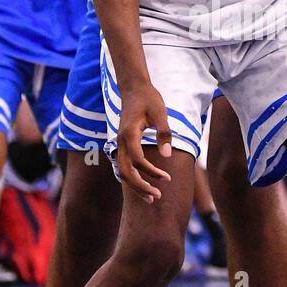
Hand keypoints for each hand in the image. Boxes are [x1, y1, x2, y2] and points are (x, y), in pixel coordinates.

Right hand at [117, 82, 173, 203]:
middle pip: (125, 171)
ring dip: (135, 186)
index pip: (138, 160)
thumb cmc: (149, 98)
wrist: (134, 88)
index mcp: (129, 133)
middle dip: (140, 187)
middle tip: (157, 197)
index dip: (152, 172)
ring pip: (122, 171)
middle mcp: (120, 141)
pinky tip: (143, 185)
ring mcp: (119, 143)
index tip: (167, 178)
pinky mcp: (122, 144)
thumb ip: (164, 133)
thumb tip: (167, 155)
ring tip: (151, 198)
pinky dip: (132, 177)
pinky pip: (123, 166)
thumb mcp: (160, 112)